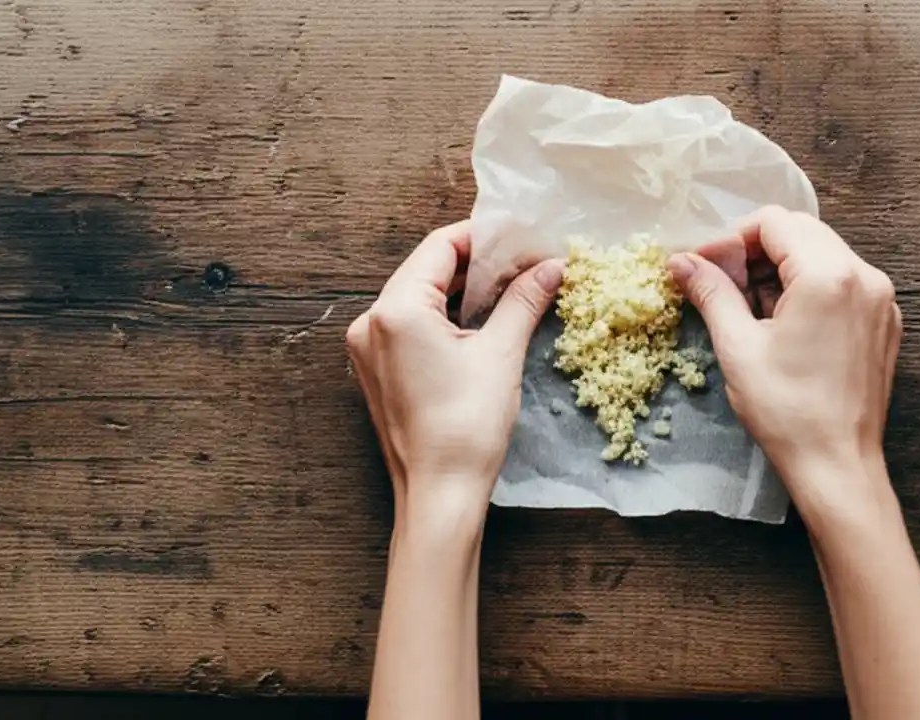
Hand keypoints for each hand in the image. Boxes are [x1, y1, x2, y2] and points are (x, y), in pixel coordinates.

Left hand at [346, 220, 563, 514]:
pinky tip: (478, 321)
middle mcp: (371, 323)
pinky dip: (443, 318)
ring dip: (460, 291)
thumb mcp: (501, 355)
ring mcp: (369, 349)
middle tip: (521, 261)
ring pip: (417, 298)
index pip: (440, 247)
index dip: (483, 237)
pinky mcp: (377, 372)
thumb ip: (523, 301)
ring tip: (506, 289)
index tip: (519, 237)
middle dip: (475, 264)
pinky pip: (410, 327)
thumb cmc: (466, 428)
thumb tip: (551, 267)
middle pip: (426, 270)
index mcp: (396, 310)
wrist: (438, 495)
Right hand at [667, 206, 900, 511]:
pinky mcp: (885, 321)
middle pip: (801, 232)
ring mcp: (881, 299)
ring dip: (783, 268)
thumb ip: (711, 292)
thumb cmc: (787, 411)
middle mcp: (864, 276)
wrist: (837, 465)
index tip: (707, 265)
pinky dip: (810, 288)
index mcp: (828, 275)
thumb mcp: (738, 346)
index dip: (732, 237)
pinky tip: (784, 324)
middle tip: (724, 285)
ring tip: (751, 309)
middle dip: (757, 250)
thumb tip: (680, 261)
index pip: (774, 222)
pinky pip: (843, 282)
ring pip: (823, 254)